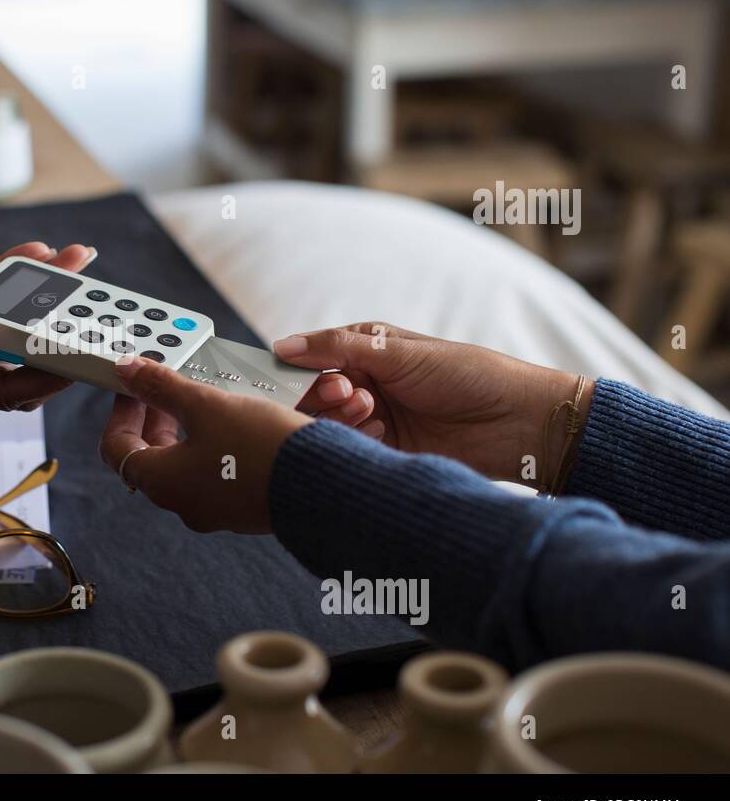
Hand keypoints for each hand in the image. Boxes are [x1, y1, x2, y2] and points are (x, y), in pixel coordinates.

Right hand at [0, 242, 94, 409]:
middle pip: (15, 359)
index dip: (48, 377)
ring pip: (3, 328)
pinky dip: (6, 281)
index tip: (84, 352)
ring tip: (72, 258)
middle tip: (91, 288)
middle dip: (57, 328)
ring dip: (39, 297)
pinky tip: (31, 254)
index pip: (4, 390)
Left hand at [98, 356, 338, 533]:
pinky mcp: (243, 506)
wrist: (324, 486)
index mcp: (162, 481)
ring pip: (186, 462)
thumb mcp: (208, 405)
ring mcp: (214, 509)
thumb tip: (126, 370)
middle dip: (156, 415)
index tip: (133, 384)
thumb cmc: (261, 448)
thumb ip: (163, 386)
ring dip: (188, 427)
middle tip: (165, 386)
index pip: (116, 447)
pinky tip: (236, 419)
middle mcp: (183, 502)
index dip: (121, 410)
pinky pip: (217, 472)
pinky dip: (216, 443)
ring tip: (204, 396)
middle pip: (151, 455)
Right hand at [273, 323, 593, 486]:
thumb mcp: (400, 352)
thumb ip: (338, 348)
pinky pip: (348, 450)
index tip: (298, 378)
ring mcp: (373, 420)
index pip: (310, 359)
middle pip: (312, 395)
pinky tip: (381, 435)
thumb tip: (282, 347)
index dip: (299, 369)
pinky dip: (355, 442)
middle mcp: (364, 385)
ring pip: (326, 425)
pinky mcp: (383, 453)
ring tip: (371, 413)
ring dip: (341, 418)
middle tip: (351, 395)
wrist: (518, 423)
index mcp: (365, 351)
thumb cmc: (467, 374)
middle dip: (322, 395)